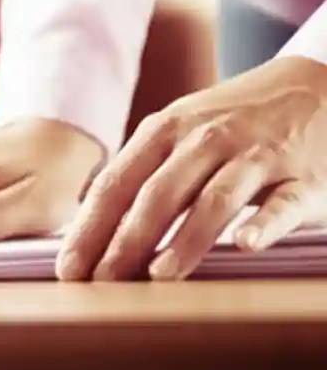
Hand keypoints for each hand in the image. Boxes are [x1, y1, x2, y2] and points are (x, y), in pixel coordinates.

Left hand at [58, 56, 326, 281]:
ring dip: (185, 239)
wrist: (316, 85)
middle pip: (156, 195)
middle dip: (124, 242)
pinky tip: (246, 244)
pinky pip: (282, 202)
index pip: (116, 184)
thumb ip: (142, 172)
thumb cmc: (233, 121)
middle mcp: (204, 140)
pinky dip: (264, 223)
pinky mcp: (302, 176)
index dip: (90, 227)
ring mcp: (254, 156)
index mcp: (165, 131)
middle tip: (102, 284)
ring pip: (213, 199)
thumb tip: (91, 227)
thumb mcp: (179, 132)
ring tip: (160, 277)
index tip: (68, 267)